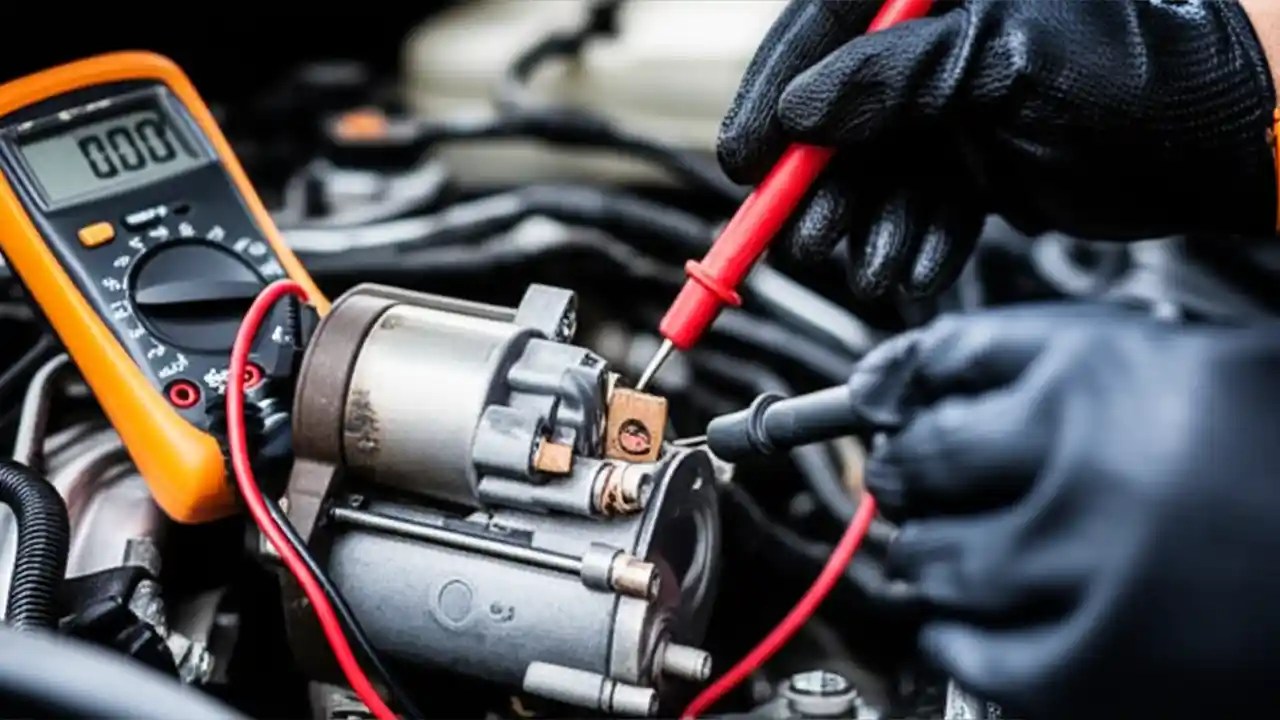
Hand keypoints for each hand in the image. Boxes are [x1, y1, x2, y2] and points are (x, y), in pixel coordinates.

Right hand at [720, 0, 1278, 298]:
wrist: (1223, 141)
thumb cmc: (1144, 68)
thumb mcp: (1004, 58)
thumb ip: (890, 80)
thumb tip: (799, 111)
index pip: (819, 27)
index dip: (769, 97)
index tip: (742, 162)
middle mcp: (930, 44)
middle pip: (832, 117)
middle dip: (819, 188)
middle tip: (809, 235)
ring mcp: (948, 108)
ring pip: (870, 176)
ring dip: (866, 229)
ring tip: (877, 265)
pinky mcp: (970, 164)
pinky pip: (915, 208)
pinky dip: (911, 245)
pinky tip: (917, 266)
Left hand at [847, 303, 1279, 718]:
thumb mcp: (1209, 363)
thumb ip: (1076, 358)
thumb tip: (938, 374)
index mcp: (1106, 371)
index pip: (940, 361)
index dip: (899, 381)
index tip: (884, 397)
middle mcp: (1083, 461)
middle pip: (920, 458)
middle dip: (900, 468)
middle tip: (901, 474)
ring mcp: (1085, 570)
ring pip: (932, 557)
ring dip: (919, 552)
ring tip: (934, 546)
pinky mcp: (1098, 668)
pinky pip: (970, 650)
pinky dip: (952, 631)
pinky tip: (967, 617)